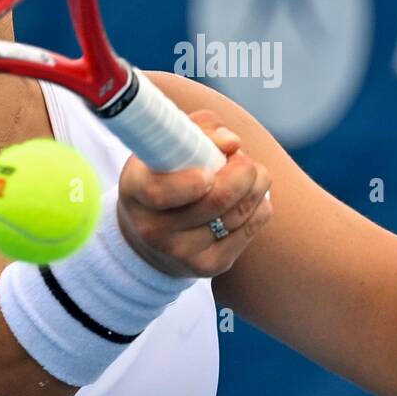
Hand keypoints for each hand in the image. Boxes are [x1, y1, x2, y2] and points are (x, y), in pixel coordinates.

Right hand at [116, 109, 272, 279]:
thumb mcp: (165, 146)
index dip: (193, 180)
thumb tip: (232, 143)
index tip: (210, 168)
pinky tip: (251, 197)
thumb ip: (198, 129)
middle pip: (216, 201)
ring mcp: (182, 253)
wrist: (150, 234)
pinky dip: (260, 207)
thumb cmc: (162, 175)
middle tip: (245, 160)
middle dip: (244, 172)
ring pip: (239, 213)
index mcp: (135, 192)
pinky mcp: (209, 266)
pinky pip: (251, 229)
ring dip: (257, 185)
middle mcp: (154, 229)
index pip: (161, 193)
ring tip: (252, 173)